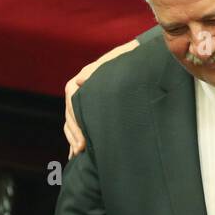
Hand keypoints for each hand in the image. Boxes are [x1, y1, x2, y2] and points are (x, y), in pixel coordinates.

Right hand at [64, 39, 139, 158]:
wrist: (143, 59)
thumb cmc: (131, 60)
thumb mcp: (118, 62)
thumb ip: (98, 70)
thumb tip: (79, 80)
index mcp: (85, 77)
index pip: (72, 99)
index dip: (75, 120)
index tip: (82, 139)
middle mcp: (83, 88)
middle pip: (71, 113)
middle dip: (75, 132)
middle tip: (81, 150)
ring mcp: (88, 99)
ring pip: (73, 120)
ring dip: (73, 137)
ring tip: (77, 154)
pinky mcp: (94, 108)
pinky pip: (79, 123)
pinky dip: (77, 137)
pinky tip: (77, 152)